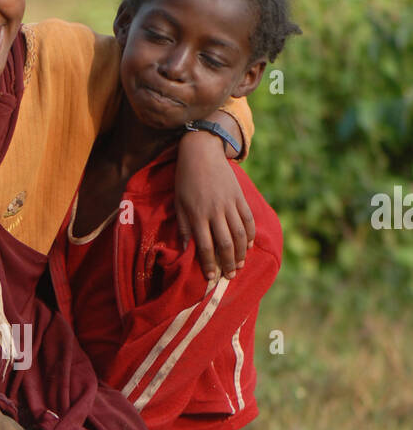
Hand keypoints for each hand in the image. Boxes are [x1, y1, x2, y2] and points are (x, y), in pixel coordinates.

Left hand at [175, 131, 254, 280]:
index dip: (209, 264)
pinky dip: (251, 234)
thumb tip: (185, 250)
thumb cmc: (185, 180)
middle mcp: (215, 212)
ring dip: (241, 253)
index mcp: (197, 215)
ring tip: (240, 265)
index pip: (205, 247)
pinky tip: (250, 246)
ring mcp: (229, 204)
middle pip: (225, 244)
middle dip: (228, 263)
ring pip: (240, 234)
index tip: (211, 277)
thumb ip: (184, 228)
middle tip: (230, 276)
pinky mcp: (239, 197)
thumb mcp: (179, 204)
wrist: (201, 153)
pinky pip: (248, 220)